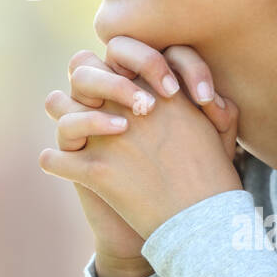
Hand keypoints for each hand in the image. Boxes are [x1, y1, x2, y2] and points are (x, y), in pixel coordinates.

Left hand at [41, 39, 242, 243]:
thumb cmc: (216, 178)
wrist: (204, 225)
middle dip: (82, 82)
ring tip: (72, 135)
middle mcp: (129, 106)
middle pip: (81, 70)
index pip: (119, 52)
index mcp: (158, 90)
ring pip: (58, 108)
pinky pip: (54, 159)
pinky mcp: (96, 171)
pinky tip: (60, 168)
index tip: (127, 89)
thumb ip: (217, 105)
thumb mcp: (223, 133)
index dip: (116, 66)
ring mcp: (109, 138)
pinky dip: (55, 164)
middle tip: (93, 103)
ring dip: (63, 118)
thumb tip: (208, 95)